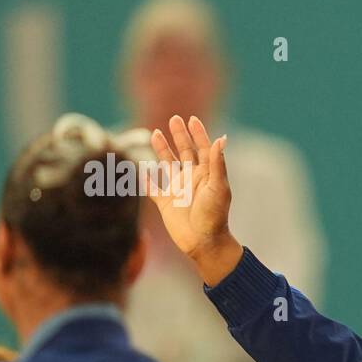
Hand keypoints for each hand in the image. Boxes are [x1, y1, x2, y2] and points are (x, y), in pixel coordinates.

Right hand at [148, 115, 241, 283]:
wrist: (203, 243)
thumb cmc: (214, 216)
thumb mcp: (218, 188)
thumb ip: (217, 163)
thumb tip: (221, 138)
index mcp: (206, 175)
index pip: (203, 149)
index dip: (198, 134)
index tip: (192, 119)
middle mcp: (192, 180)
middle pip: (185, 152)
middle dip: (180, 136)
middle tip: (174, 119)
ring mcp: (178, 190)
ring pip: (168, 165)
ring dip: (163, 150)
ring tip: (155, 133)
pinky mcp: (165, 203)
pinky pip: (152, 188)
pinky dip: (146, 178)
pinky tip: (140, 167)